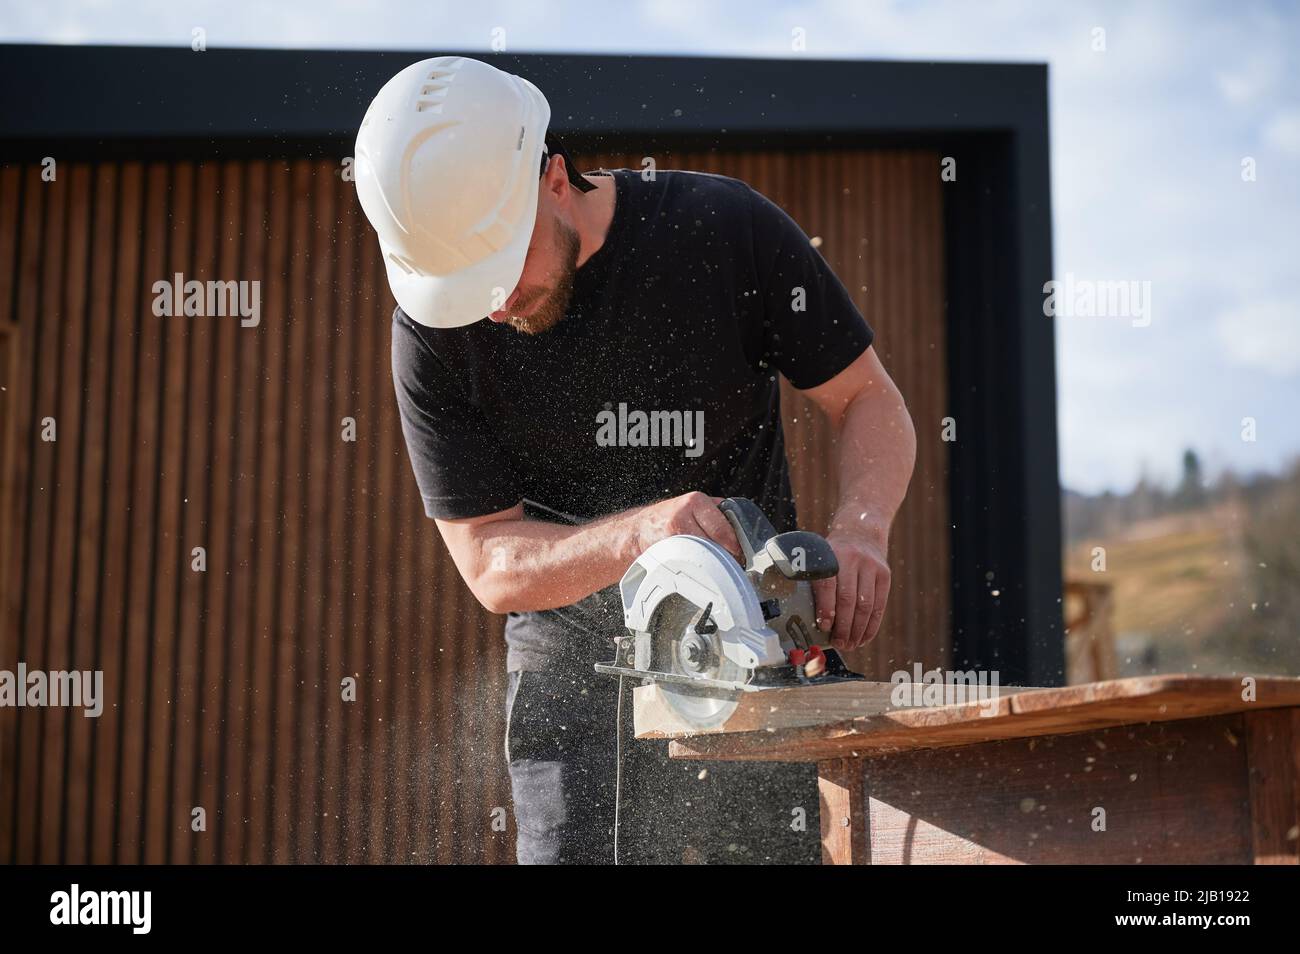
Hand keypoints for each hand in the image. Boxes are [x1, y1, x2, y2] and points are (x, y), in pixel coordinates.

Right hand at [634, 492, 743, 560]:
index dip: (735, 543)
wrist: (638, 530)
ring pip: (705, 555)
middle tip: (733, 560)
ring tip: (717, 565)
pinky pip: (691, 563)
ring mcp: (673, 535)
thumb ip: (714, 508)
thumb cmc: (666, 518)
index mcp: (695, 501)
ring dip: (715, 563)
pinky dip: (699, 567)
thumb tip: (738, 519)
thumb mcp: (690, 504)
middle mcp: (683, 516)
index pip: (723, 527)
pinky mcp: (666, 552)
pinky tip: (700, 567)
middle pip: (716, 542)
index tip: (740, 551)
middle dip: (727, 554)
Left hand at [811, 532, 890, 650]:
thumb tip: (808, 619)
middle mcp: (852, 559)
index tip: (824, 627)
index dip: (826, 608)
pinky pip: (880, 605)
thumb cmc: (833, 554)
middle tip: (838, 644)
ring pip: (865, 605)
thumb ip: (815, 582)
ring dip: (858, 630)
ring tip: (850, 645)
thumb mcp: (820, 558)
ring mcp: (871, 566)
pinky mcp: (884, 574)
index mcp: (831, 555)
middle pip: (848, 599)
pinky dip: (872, 625)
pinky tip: (864, 637)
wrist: (860, 531)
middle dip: (843, 626)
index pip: (828, 585)